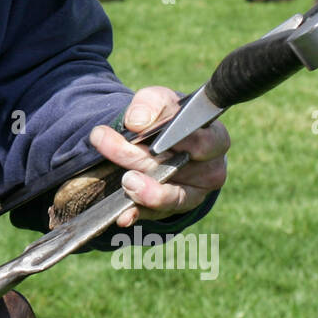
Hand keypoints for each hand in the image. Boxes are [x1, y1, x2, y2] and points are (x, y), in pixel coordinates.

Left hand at [88, 86, 228, 227]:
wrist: (161, 139)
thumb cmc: (167, 117)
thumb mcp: (159, 101)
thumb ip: (150, 104)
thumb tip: (137, 121)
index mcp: (214, 138)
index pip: (203, 142)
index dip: (180, 142)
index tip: (155, 140)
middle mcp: (210, 169)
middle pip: (176, 166)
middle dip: (137, 154)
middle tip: (102, 139)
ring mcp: (194, 192)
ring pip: (172, 196)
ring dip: (146, 191)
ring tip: (126, 181)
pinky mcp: (173, 208)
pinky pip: (157, 214)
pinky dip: (138, 213)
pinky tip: (124, 215)